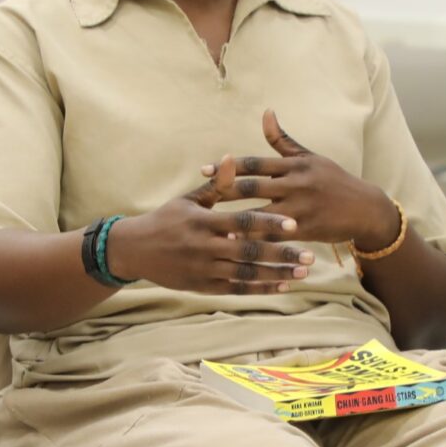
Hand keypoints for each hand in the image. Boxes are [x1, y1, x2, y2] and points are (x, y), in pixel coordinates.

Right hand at [109, 181, 314, 294]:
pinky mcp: (202, 286)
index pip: (242, 222)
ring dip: (277, 275)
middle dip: (282, 255)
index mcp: (204, 222)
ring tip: (302, 274)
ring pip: (247, 274)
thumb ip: (216, 183)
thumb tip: (232, 157)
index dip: (269, 223)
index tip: (294, 225)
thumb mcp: (188, 199)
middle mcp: (205, 247)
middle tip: (310, 257)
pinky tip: (281, 287)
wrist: (135, 250)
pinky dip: (260, 288)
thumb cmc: (166, 219)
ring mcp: (204, 269)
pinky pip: (237, 289)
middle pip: (250, 252)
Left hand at [200, 111, 400, 250]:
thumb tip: (266, 113)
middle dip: (226, 192)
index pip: (255, 164)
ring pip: (263, 215)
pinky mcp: (307, 230)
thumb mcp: (309, 158)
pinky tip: (241, 250)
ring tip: (214, 229)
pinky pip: (278, 237)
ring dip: (238, 222)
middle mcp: (296, 184)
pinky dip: (259, 243)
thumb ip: (283, 140)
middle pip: (254, 187)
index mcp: (294, 165)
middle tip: (202, 198)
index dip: (228, 167)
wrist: (365, 208)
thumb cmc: (333, 180)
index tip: (204, 170)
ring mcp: (301, 208)